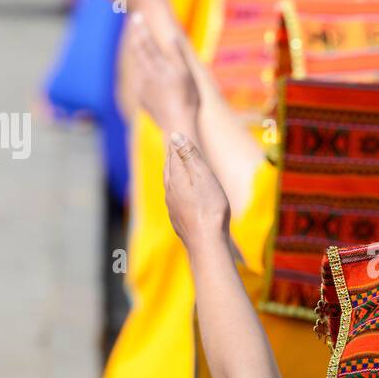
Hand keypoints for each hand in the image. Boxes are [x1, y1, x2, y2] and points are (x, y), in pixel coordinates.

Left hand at [128, 12, 199, 131]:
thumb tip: (171, 36)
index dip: (142, 29)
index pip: (148, 42)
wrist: (176, 125)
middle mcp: (147, 74)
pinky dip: (139, 72)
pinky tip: (141, 70)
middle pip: (138, 51)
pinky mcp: (142, 98)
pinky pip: (139, 81)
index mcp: (158, 66)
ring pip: (137, 65)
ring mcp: (142, 87)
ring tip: (136, 41)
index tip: (137, 16)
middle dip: (136, 35)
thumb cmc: (187, 100)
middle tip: (132, 22)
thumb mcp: (187, 75)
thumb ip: (178, 54)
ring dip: (136, 51)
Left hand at [164, 131, 229, 252]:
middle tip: (174, 149)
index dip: (176, 146)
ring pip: (170, 186)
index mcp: (175, 178)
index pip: (173, 156)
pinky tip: (181, 197)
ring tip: (176, 170)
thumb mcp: (203, 175)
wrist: (206, 242)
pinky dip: (178, 192)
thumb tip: (174, 135)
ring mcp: (172, 207)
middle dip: (172, 159)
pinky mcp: (178, 220)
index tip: (176, 137)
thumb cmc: (209, 207)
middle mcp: (170, 191)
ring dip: (173, 176)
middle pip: (169, 170)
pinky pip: (175, 200)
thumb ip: (189, 155)